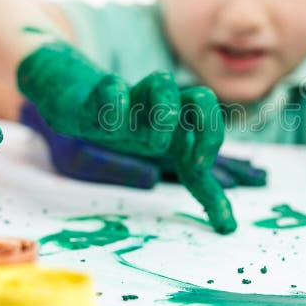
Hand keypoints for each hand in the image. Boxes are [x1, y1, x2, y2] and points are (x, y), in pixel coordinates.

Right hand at [17, 42, 235, 232]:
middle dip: (209, 130)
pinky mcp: (100, 91)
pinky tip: (110, 127)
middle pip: (202, 97)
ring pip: (162, 83)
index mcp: (180, 125)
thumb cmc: (127, 126)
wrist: (76, 96)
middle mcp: (161, 107)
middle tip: (196, 165)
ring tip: (153, 146)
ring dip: (164, 116)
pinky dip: (115, 105)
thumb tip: (229, 223)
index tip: (224, 223)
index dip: (220, 182)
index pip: (211, 141)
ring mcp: (133, 97)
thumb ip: (198, 184)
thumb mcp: (165, 157)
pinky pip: (112, 87)